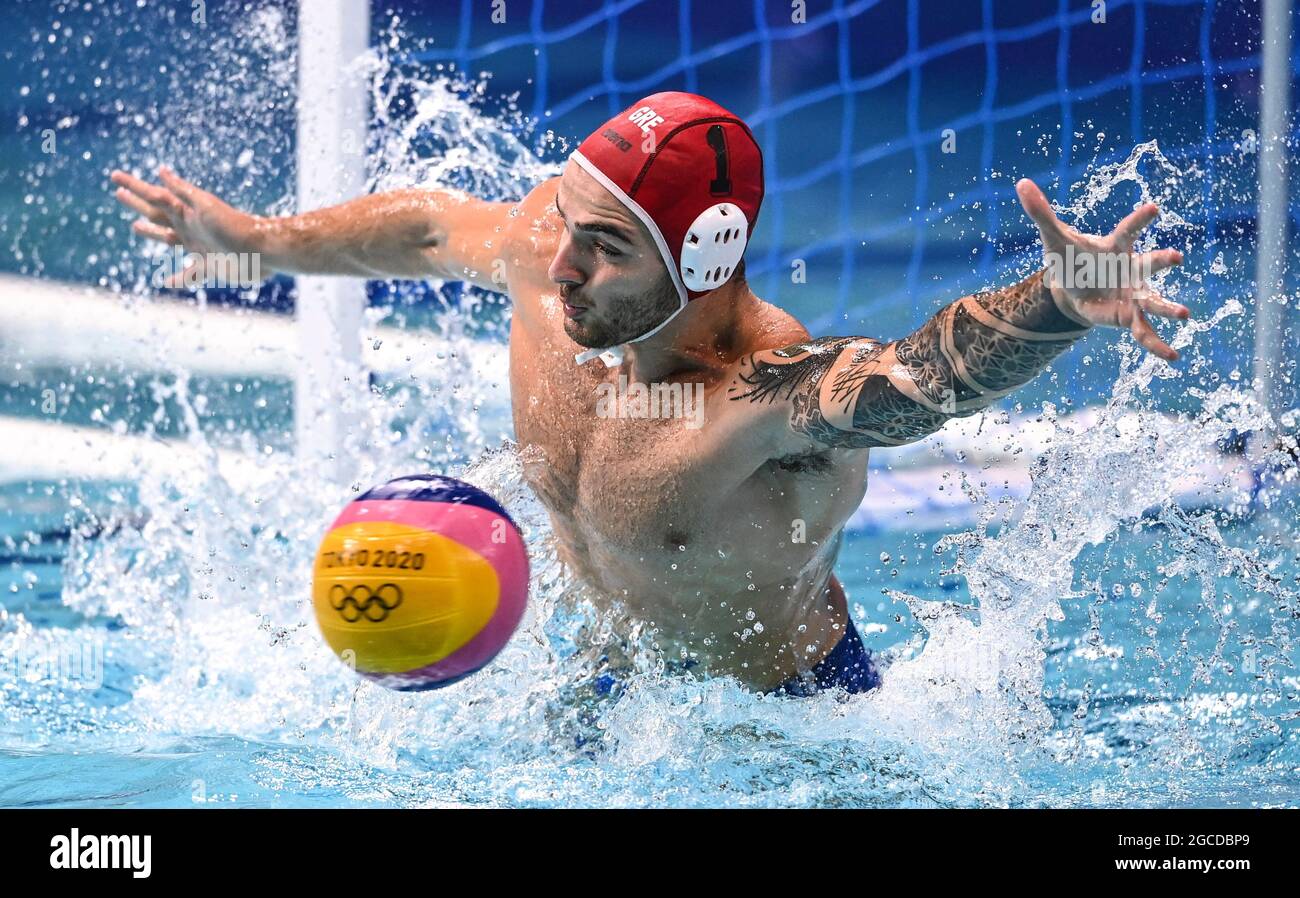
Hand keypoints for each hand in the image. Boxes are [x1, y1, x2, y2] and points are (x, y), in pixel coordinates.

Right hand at [110, 166, 270, 286]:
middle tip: (118, 193)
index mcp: (186, 213)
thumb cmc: (236, 226)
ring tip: (136, 227)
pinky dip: (178, 278)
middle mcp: (189, 228)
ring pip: (168, 239)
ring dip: (151, 233)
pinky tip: (167, 282)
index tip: (114, 177)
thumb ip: (183, 191)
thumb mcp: (205, 206)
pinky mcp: (209, 267)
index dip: (134, 187)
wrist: (263, 251)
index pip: (154, 197)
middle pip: (156, 214)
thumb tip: (161, 172)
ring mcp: (198, 247)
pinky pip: (189, 274)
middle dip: (137, 204)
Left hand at [1016, 177, 1188, 360]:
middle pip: (1150, 264)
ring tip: (1184, 313)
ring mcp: (1134, 294)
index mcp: (1116, 246)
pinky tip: (1172, 358)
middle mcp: (1132, 269)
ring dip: (1167, 307)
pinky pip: (1144, 332)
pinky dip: (1158, 345)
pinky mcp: (1128, 317)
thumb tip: (1020, 183)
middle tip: (1177, 258)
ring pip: (1153, 300)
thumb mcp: (1054, 239)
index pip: (1129, 229)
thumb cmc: (1071, 259)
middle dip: (1163, 261)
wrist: (1074, 288)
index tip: (1154, 208)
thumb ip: (1042, 213)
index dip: (1140, 219)